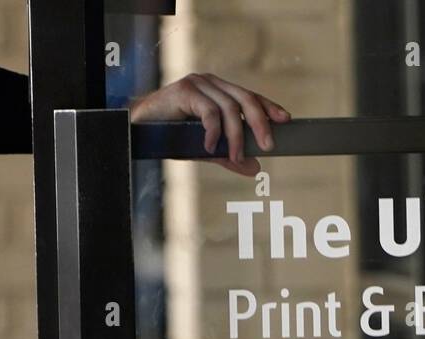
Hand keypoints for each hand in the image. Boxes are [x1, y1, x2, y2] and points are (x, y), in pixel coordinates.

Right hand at [130, 73, 289, 176]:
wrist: (138, 131)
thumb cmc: (171, 136)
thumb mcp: (206, 148)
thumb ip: (229, 156)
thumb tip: (255, 168)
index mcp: (219, 91)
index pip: (249, 97)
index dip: (268, 107)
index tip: (285, 121)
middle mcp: (211, 83)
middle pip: (245, 100)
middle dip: (260, 123)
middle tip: (268, 146)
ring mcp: (198, 84)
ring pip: (229, 108)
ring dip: (236, 136)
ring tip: (236, 157)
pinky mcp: (185, 90)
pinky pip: (208, 112)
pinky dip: (213, 132)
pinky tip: (209, 147)